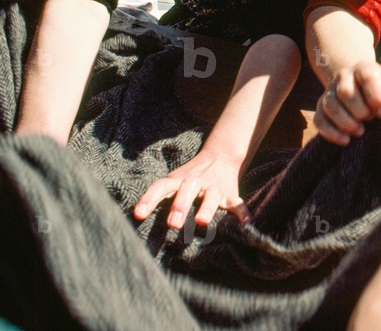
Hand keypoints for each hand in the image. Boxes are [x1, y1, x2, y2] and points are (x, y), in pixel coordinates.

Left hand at [133, 148, 248, 228]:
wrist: (220, 156)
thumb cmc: (188, 177)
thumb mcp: (173, 180)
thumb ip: (159, 196)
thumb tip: (136, 216)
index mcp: (178, 180)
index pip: (160, 187)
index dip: (148, 199)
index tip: (138, 214)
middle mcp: (195, 182)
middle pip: (186, 190)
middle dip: (179, 206)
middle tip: (173, 224)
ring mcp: (214, 187)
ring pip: (211, 196)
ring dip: (207, 208)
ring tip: (202, 221)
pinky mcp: (230, 194)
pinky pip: (237, 203)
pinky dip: (242, 212)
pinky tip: (245, 222)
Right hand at [314, 60, 380, 145]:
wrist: (356, 82)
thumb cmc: (377, 89)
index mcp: (362, 68)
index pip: (366, 76)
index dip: (375, 95)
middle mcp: (343, 76)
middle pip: (345, 92)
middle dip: (360, 111)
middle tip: (370, 119)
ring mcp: (330, 91)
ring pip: (331, 106)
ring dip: (346, 122)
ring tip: (360, 131)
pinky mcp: (320, 107)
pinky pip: (319, 119)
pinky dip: (331, 132)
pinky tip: (346, 140)